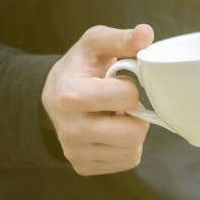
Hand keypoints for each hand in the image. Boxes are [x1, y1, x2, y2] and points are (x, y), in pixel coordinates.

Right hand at [41, 24, 153, 175]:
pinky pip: (126, 162)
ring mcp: (74, 151)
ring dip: (133, 133)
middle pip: (134, 133)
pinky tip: (112, 133)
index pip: (128, 98)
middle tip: (123, 106)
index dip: (131, 88)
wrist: (54, 95)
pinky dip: (126, 148)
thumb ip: (121, 38)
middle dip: (137, 116)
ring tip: (116, 118)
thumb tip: (145, 33)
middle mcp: (70, 128)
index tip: (119, 83)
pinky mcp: (82, 166)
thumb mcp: (95, 44)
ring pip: (132, 151)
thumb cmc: (82, 67)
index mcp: (70, 95)